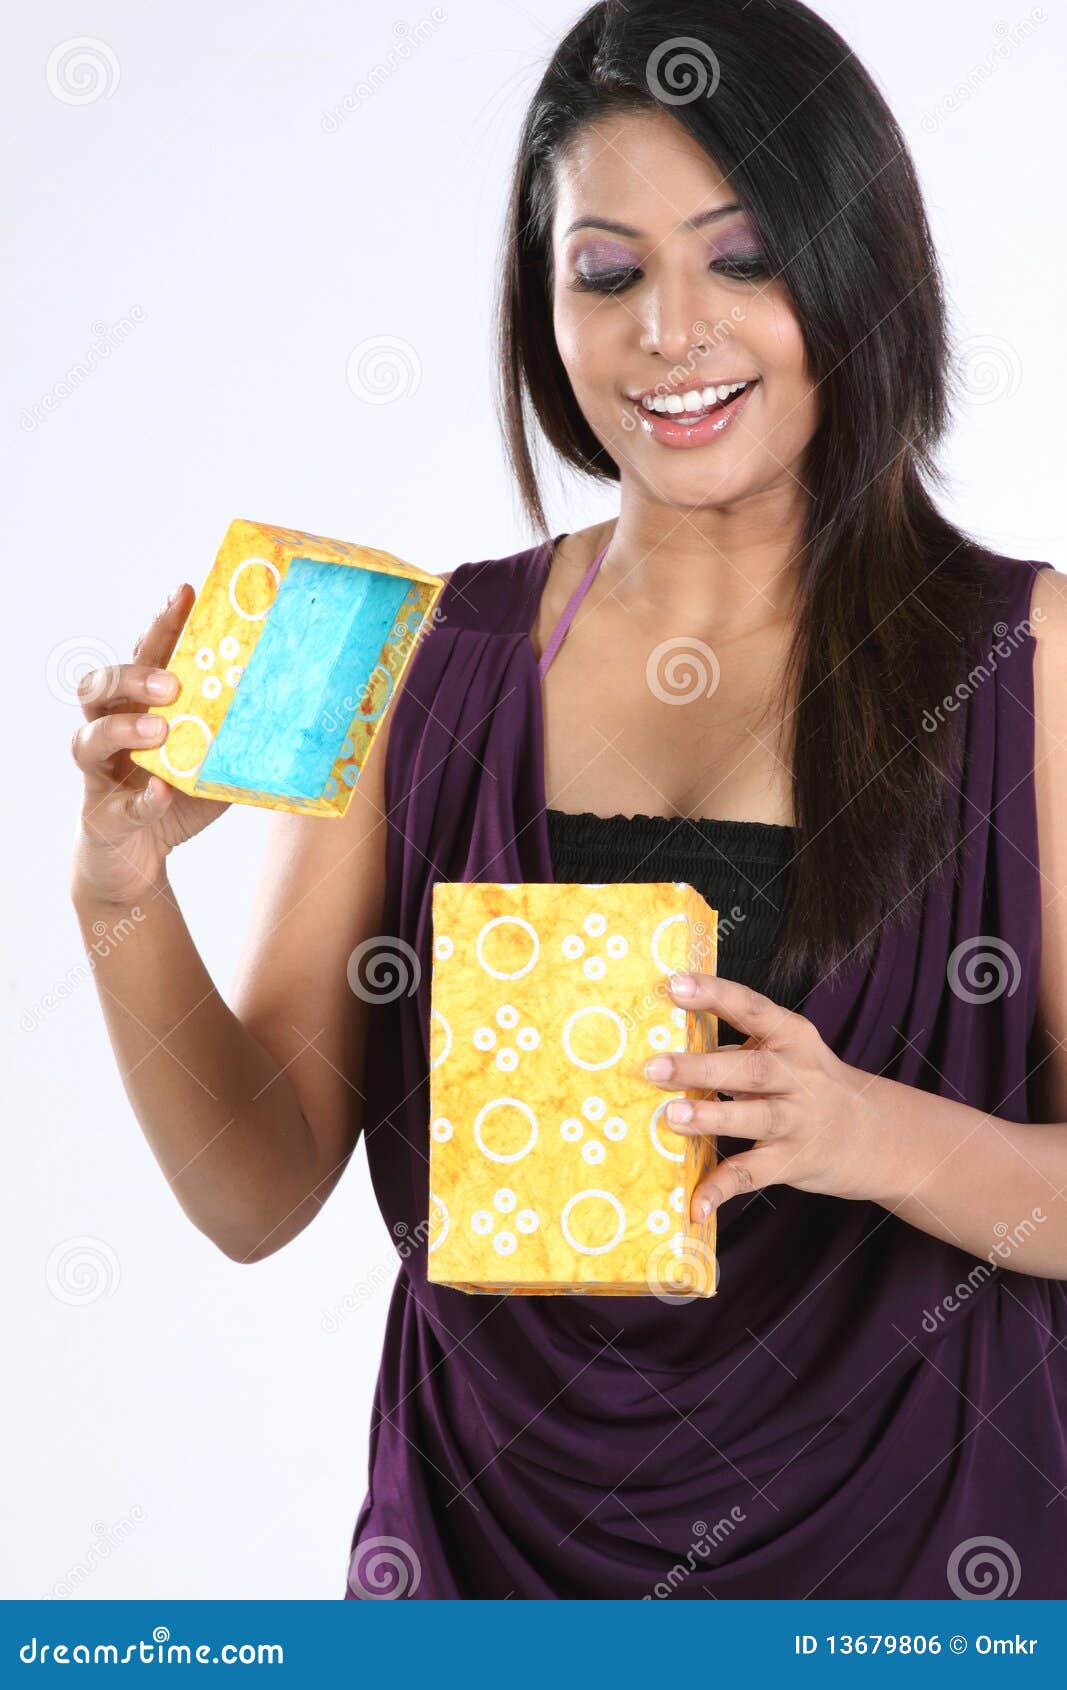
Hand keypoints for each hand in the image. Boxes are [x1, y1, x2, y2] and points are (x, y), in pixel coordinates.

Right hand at [69, 583, 230, 906]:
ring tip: (159, 732)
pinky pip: (118, 806)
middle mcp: (110, 731)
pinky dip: (140, 801)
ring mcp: (100, 774)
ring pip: (88, 738)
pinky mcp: (102, 816)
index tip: (185, 593)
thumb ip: (239, 736)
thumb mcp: (213, 761)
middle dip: (133, 676)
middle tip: (172, 683)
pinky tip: (161, 794)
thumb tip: (303, 710)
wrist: (135, 860)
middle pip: (100, 686)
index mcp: (140, 708)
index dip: (161, 624)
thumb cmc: (174, 797)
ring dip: (122, 730)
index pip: (144, 655)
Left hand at [644, 973, 893, 1222]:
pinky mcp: (792, 1162)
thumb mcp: (785, 1052)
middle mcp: (799, 1075)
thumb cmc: (806, 1082)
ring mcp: (798, 1120)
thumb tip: (669, 1039)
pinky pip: (752, 1175)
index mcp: (792, 1036)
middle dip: (701, 1067)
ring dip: (712, 1117)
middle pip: (751, 1068)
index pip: (752, 1008)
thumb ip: (737, 1045)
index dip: (713, 994)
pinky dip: (721, 1189)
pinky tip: (694, 1204)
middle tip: (654, 1067)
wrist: (872, 1134)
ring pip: (755, 1118)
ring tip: (671, 1117)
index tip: (674, 983)